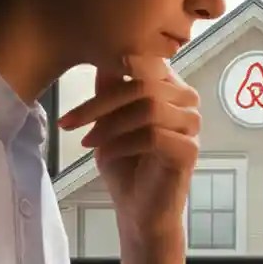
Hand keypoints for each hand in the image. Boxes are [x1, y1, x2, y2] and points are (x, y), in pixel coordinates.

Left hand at [57, 56, 200, 244]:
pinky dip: (122, 144)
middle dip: (101, 103)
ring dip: (110, 124)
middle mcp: (186, 101)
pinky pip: (153, 136)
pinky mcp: (189, 150)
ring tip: (89, 142)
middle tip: (71, 122)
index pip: (143, 64)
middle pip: (144, 84)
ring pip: (149, 107)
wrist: (138, 211)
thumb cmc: (126, 164)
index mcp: (169, 86)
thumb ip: (109, 88)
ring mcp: (192, 125)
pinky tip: (105, 155)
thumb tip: (99, 52)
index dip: (107, 73)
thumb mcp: (108, 120)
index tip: (77, 91)